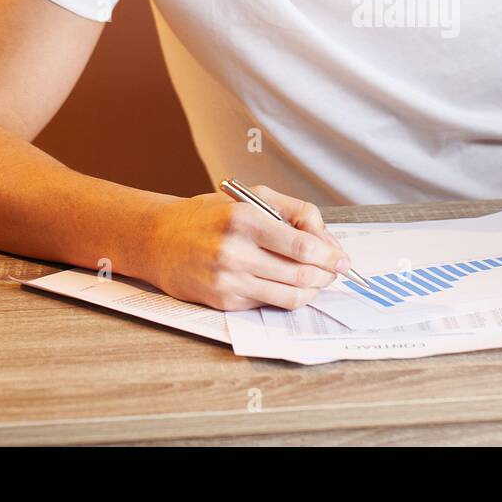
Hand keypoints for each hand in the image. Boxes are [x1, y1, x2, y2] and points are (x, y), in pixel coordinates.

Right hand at [144, 185, 349, 310]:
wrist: (159, 240)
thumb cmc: (210, 216)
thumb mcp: (251, 198)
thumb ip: (295, 213)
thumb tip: (328, 241)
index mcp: (244, 219)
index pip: (302, 246)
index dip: (330, 256)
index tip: (342, 258)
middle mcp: (235, 252)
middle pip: (301, 274)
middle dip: (326, 275)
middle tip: (335, 270)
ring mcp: (228, 280)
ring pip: (289, 296)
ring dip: (312, 290)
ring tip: (317, 279)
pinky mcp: (224, 302)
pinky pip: (269, 303)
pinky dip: (287, 296)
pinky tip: (289, 284)